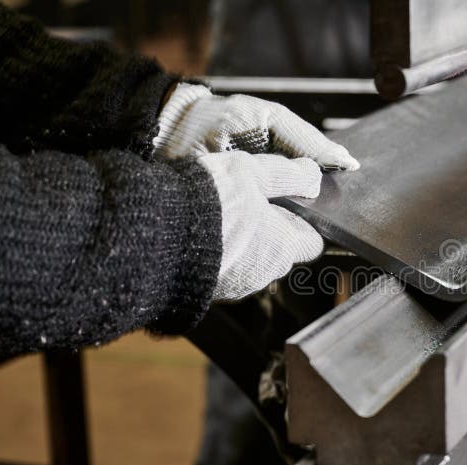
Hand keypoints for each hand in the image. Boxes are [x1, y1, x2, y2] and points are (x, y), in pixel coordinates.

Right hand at [154, 83, 359, 300]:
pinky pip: (222, 269)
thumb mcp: (253, 172)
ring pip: (251, 260)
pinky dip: (218, 253)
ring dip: (243, 241)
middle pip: (280, 251)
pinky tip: (202, 232)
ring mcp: (234, 285)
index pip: (313, 241)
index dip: (304, 220)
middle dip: (271, 230)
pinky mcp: (206, 290)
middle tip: (250, 201)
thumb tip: (313, 176)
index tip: (290, 202)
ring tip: (220, 213)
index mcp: (283, 248)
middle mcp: (264, 274)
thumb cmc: (207, 203)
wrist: (153, 234)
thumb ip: (287, 174)